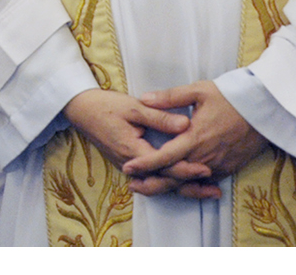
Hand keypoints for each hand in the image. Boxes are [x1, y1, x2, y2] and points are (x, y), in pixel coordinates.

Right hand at [61, 89, 201, 190]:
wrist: (81, 110)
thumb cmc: (106, 105)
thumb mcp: (133, 107)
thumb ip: (160, 117)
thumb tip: (185, 125)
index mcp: (133, 150)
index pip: (165, 166)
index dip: (186, 169)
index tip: (207, 169)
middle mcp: (131, 165)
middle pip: (164, 181)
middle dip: (190, 186)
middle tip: (214, 189)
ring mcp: (129, 167)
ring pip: (158, 183)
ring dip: (182, 187)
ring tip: (205, 190)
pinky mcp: (129, 165)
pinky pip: (152, 178)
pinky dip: (169, 181)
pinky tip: (184, 181)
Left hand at [124, 80, 266, 195]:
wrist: (265, 109)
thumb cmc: (231, 97)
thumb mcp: (198, 91)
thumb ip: (169, 97)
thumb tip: (144, 98)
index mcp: (194, 137)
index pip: (164, 156)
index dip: (144, 164)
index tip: (128, 167)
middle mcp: (204, 156)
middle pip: (173, 177)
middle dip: (152, 182)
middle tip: (133, 184)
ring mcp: (216, 166)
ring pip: (188, 183)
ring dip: (169, 186)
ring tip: (150, 186)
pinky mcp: (227, 169)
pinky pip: (204, 183)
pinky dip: (190, 186)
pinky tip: (179, 184)